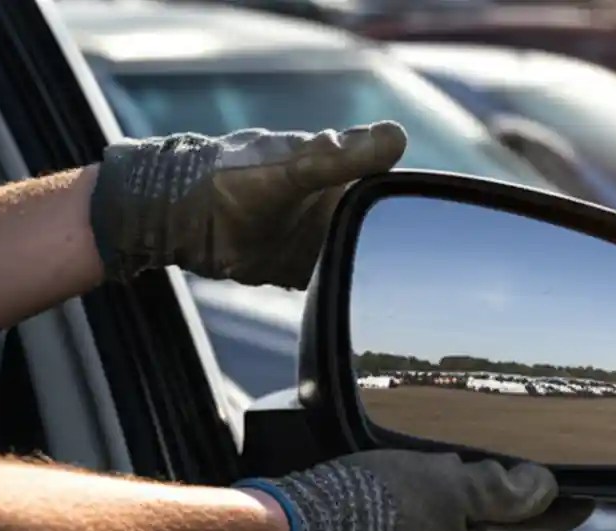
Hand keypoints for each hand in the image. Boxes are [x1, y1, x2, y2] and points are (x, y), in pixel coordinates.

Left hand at [90, 122, 407, 288]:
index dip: (418, 204)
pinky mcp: (307, 269)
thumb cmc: (230, 178)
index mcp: (343, 171)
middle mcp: (338, 204)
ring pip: (368, 258)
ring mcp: (324, 238)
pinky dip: (354, 294)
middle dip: (405, 247)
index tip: (437, 226)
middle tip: (428, 273)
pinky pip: (342, 284)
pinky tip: (368, 309)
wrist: (178, 218)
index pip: (394, 188)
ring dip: (380, 274)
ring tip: (403, 296)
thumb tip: (398, 136)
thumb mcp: (290, 168)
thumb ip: (339, 157)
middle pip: (387, 229)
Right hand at [235, 450, 593, 530]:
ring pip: (451, 526)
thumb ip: (501, 490)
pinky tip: (429, 477)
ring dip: (471, 500)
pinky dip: (434, 499)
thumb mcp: (451, 486)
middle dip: (515, 507)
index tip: (589, 499)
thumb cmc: (375, 504)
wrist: (295, 522)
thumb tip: (544, 489)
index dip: (559, 515)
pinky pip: (417, 521)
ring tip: (487, 468)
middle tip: (542, 481)